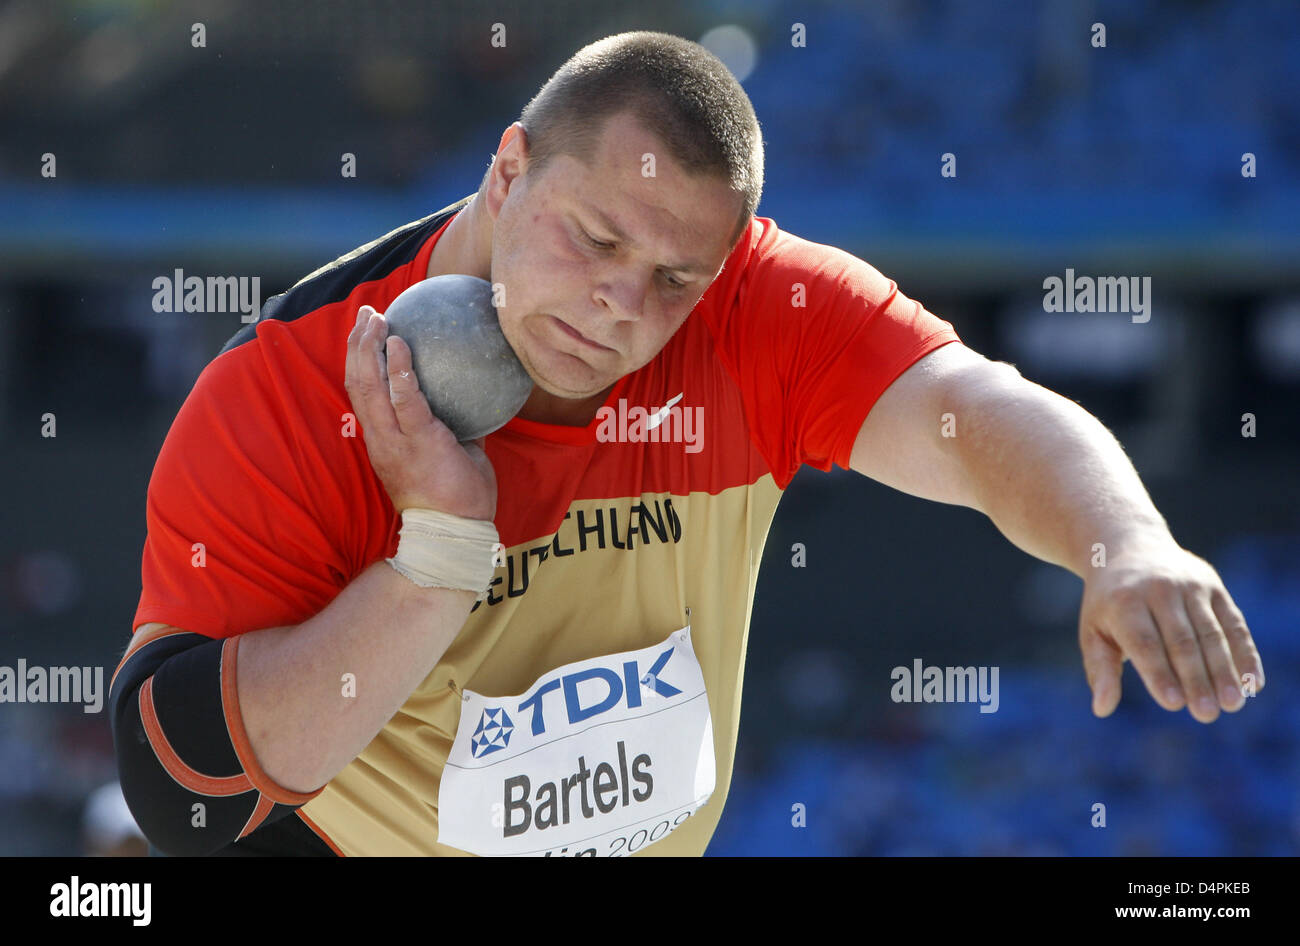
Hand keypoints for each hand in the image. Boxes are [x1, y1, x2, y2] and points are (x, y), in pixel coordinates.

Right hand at [344, 305, 496, 520]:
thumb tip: (474, 397)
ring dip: (370, 348)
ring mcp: (396, 441)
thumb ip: (453, 426)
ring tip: (377, 318)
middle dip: (357, 344)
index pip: (362, 395)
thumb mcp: (448, 454)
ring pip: (369, 386)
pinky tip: (402, 343)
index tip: (365, 334)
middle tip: (367, 313)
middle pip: (357, 383)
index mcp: (383, 442)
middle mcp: (381, 438)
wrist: (454, 532)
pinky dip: (399, 369)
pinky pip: (405, 399)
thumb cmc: (455, 498)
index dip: (359, 361)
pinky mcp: (419, 441)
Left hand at [1079, 536, 1264, 722]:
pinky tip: (1251, 683)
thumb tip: (1102, 709)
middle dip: (1196, 679)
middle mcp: (1159, 589)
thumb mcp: (1093, 630)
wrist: (1129, 548)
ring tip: (1232, 704)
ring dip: (1224, 670)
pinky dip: (1245, 653)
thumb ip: (1100, 669)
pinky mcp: (1214, 586)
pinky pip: (1234, 623)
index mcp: (1124, 601)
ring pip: (1211, 633)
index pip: (1144, 642)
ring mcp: (1190, 585)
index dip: (1159, 672)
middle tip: (1206, 714)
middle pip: (1181, 640)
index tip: (1173, 704)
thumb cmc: (1109, 604)